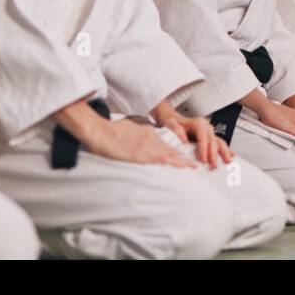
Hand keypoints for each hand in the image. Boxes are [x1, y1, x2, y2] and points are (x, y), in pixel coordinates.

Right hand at [80, 116, 197, 168]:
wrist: (101, 132)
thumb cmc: (110, 130)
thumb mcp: (128, 126)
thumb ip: (137, 131)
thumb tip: (138, 136)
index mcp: (147, 131)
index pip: (164, 142)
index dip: (174, 150)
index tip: (182, 155)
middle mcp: (151, 137)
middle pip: (170, 148)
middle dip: (182, 157)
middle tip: (193, 164)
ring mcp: (147, 146)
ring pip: (169, 154)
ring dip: (181, 161)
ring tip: (192, 167)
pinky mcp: (142, 154)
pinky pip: (162, 159)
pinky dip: (173, 163)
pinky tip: (181, 167)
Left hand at [156, 110, 232, 169]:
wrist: (175, 119)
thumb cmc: (174, 122)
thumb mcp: (172, 124)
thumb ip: (177, 131)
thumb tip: (184, 141)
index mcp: (198, 124)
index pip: (203, 138)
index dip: (204, 150)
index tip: (203, 160)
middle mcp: (206, 127)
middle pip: (213, 141)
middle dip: (215, 155)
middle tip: (214, 166)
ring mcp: (210, 132)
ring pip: (220, 142)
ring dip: (224, 153)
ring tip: (227, 162)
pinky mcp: (210, 137)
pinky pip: (220, 143)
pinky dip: (226, 150)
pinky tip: (231, 155)